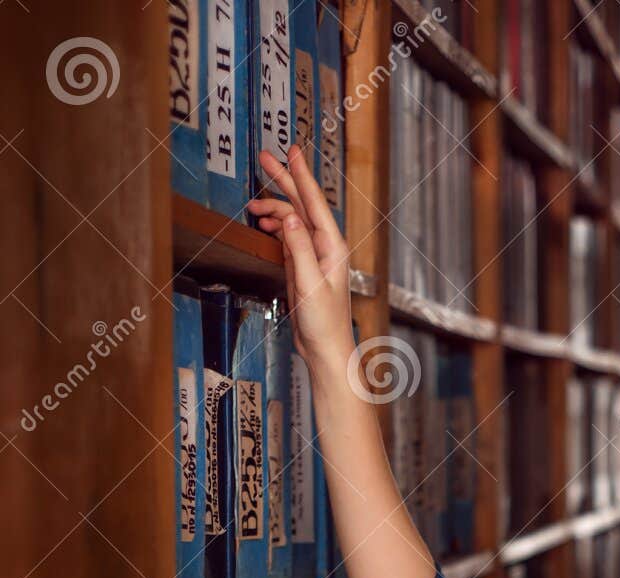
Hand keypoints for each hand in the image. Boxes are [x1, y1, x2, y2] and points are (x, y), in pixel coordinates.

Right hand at [247, 144, 353, 370]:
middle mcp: (324, 247)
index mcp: (332, 247)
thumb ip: (299, 249)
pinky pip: (288, 238)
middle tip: (265, 158)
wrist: (326, 351)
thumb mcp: (309, 284)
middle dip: (283, 181)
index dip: (301, 175)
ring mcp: (313, 256)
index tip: (291, 151)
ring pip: (292, 221)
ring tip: (253, 205)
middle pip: (302, 205)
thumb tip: (288, 216)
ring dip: (274, 209)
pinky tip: (264, 224)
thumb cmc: (324, 324)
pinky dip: (275, 227)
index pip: (314, 202)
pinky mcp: (303, 267)